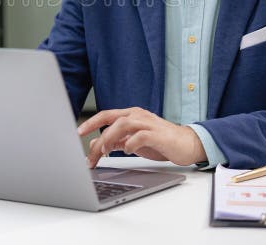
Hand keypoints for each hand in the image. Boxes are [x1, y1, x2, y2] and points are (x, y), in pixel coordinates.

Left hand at [77, 107, 206, 167]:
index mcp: (131, 115)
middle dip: (96, 130)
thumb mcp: (133, 142)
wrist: (187, 144)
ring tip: (105, 152)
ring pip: (124, 124)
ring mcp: (148, 123)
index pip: (106, 115)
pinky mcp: (158, 134)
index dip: (91, 122)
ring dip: (111, 138)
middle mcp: (138, 116)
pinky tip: (127, 151)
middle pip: (112, 118)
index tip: (77, 133)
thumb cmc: (160, 142)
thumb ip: (116, 141)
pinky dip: (131, 143)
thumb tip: (96, 145)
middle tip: (87, 147)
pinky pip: (141, 135)